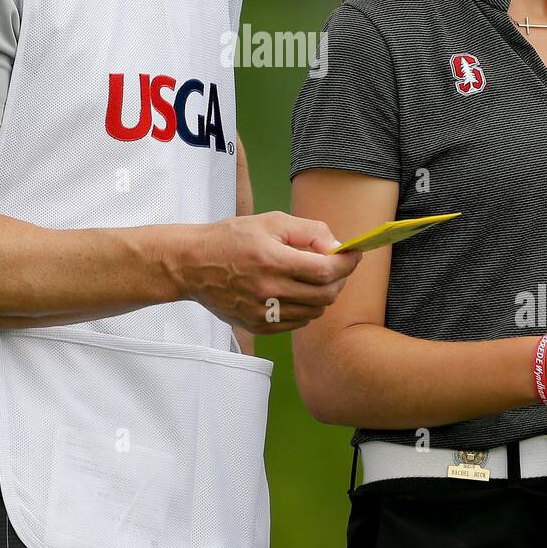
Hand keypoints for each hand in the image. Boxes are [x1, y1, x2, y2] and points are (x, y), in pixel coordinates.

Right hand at [180, 212, 361, 335]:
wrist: (192, 265)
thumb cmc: (231, 238)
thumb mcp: (270, 221)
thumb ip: (308, 231)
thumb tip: (337, 246)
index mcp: (272, 260)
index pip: (326, 270)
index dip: (347, 263)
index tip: (354, 254)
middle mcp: (268, 290)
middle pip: (326, 295)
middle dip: (339, 279)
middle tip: (336, 265)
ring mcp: (262, 312)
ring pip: (314, 311)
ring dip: (323, 294)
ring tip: (311, 277)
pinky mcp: (258, 326)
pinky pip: (297, 322)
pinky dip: (305, 308)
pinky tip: (294, 291)